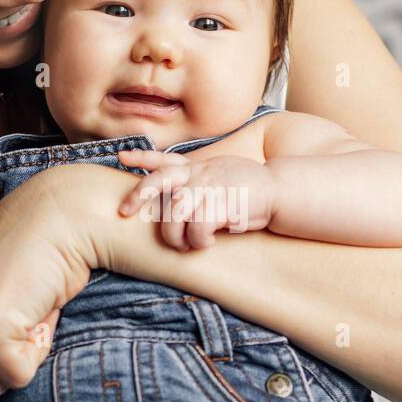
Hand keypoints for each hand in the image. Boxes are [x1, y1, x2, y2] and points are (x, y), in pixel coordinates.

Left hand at [115, 150, 276, 251]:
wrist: (279, 191)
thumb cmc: (250, 191)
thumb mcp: (222, 176)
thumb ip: (199, 183)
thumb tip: (175, 205)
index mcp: (198, 168)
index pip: (166, 159)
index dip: (142, 158)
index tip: (122, 157)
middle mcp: (199, 174)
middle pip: (158, 182)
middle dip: (137, 196)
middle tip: (125, 212)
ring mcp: (208, 187)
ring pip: (175, 215)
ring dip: (176, 237)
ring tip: (186, 244)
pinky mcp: (219, 204)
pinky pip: (197, 229)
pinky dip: (199, 241)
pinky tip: (208, 242)